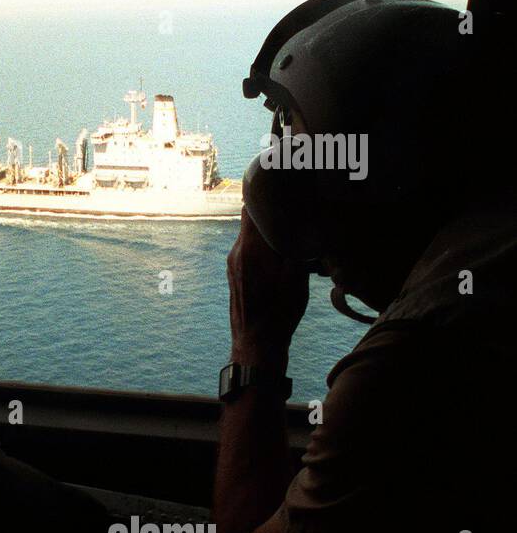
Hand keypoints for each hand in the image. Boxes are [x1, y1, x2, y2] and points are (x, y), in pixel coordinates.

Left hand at [226, 210, 308, 370]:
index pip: (251, 208)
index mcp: (248, 248)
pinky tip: (280, 257)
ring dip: (268, 235)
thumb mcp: (296, 275)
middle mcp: (236, 253)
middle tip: (294, 213)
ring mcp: (233, 265)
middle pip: (252, 222)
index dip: (266, 197)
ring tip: (291, 236)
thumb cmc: (279, 311)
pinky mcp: (235, 275)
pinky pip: (249, 252)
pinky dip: (263, 249)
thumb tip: (299, 221)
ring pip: (251, 238)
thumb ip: (293, 244)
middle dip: (272, 216)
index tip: (283, 190)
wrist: (257, 342)